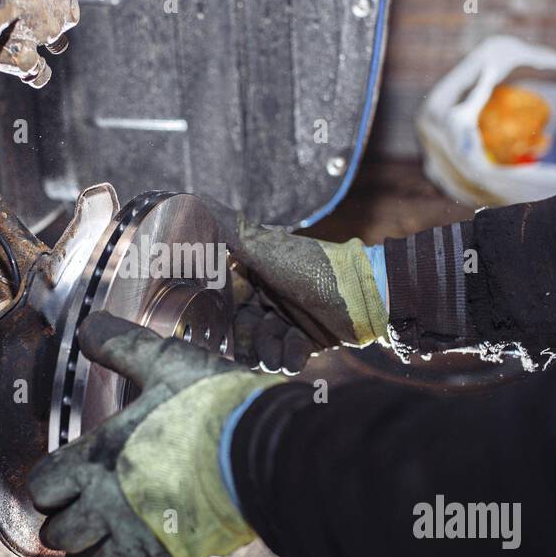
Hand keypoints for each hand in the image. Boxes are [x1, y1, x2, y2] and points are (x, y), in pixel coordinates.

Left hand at [27, 312, 283, 556]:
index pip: (41, 488)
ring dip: (88, 550)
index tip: (59, 476)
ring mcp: (143, 537)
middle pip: (58, 535)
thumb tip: (87, 326)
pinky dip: (137, 554)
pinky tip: (149, 534)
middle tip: (76, 507)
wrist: (267, 451)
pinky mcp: (177, 554)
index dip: (46, 482)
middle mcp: (110, 507)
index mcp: (97, 461)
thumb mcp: (164, 361)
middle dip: (62, 521)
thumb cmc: (212, 405)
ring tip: (99, 535)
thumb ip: (121, 346)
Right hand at [205, 201, 389, 372]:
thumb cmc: (312, 267)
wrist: (363, 295)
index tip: (214, 331)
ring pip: (261, 349)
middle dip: (246, 342)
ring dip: (268, 351)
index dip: (218, 319)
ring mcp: (288, 320)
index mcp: (255, 276)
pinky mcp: (306, 341)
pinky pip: (287, 359)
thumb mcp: (264, 246)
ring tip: (281, 345)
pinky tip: (299, 349)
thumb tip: (192, 198)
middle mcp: (269, 297)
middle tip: (252, 345)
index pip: (225, 303)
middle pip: (241, 332)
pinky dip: (290, 358)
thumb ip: (227, 228)